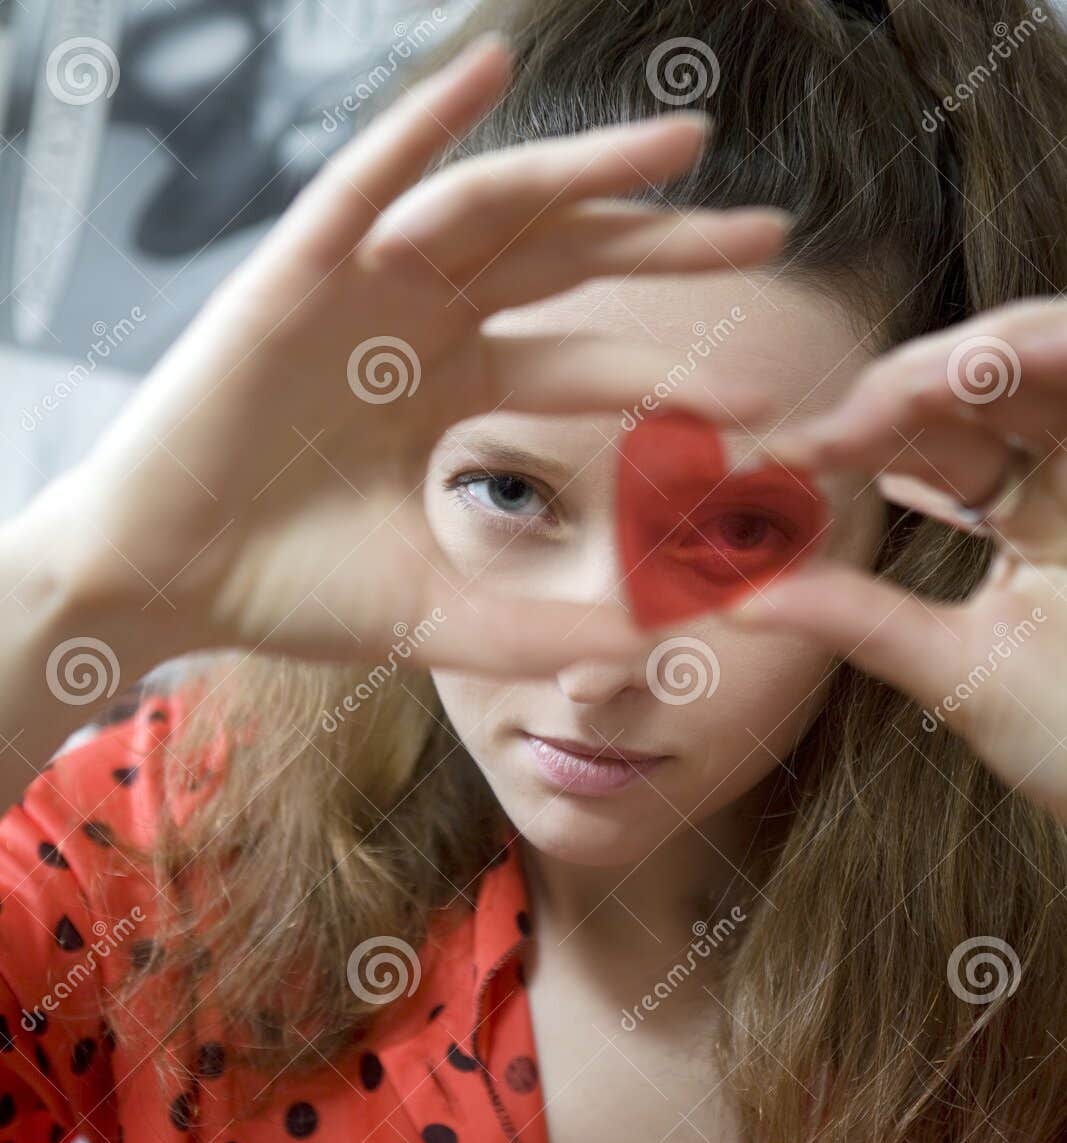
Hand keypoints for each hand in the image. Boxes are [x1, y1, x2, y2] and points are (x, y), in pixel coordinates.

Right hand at [39, 34, 789, 679]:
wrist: (166, 584)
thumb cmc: (292, 593)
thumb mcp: (443, 615)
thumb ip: (548, 627)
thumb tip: (665, 645)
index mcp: (450, 389)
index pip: (584, 363)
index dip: (672, 376)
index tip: (765, 393)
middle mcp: (418, 325)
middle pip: (562, 264)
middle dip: (661, 245)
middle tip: (767, 231)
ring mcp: (361, 290)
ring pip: (489, 209)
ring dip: (583, 171)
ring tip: (683, 145)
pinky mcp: (295, 273)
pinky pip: (365, 182)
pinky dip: (421, 125)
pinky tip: (487, 72)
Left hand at [727, 299, 1066, 822]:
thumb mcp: (954, 669)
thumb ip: (856, 620)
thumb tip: (737, 602)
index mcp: (1025, 511)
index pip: (937, 438)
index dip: (861, 434)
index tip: (790, 457)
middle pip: (993, 376)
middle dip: (916, 380)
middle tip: (852, 418)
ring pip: (1056, 353)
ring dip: (993, 350)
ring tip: (924, 379)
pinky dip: (1065, 349)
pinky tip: (1019, 353)